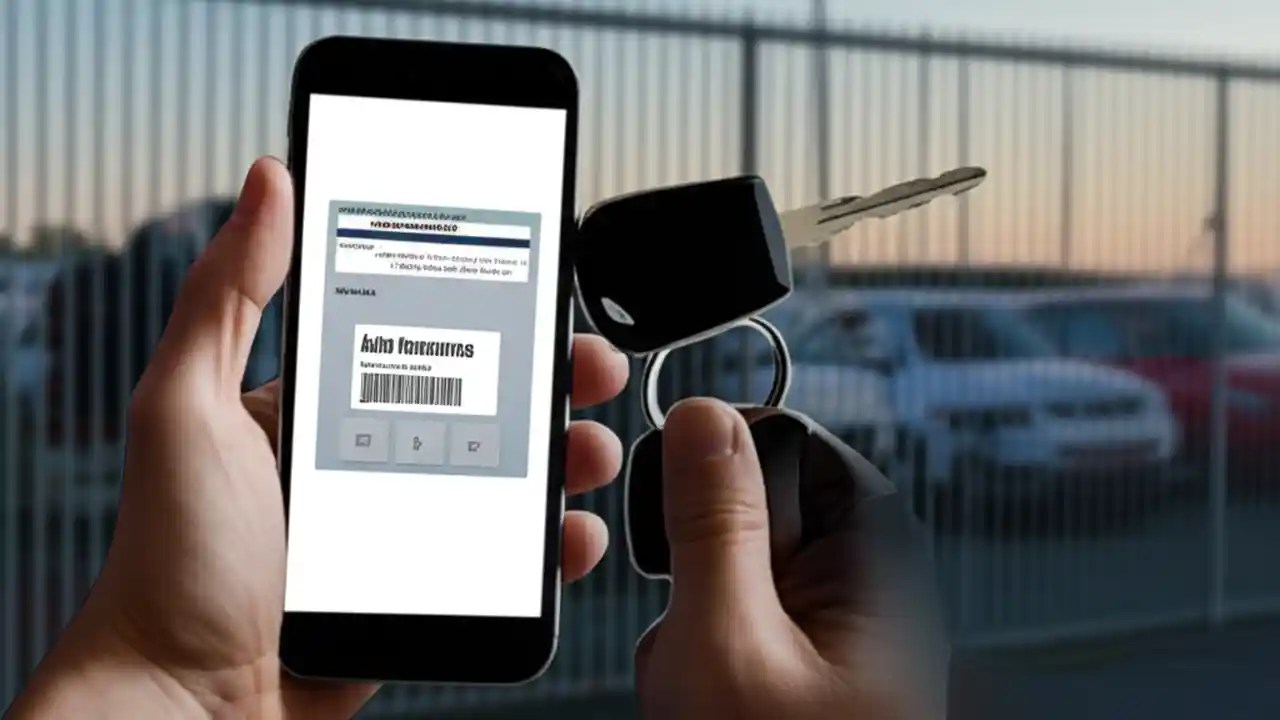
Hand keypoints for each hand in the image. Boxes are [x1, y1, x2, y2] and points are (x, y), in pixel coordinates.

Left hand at [9, 157, 629, 718]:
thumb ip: (228, 296)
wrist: (187, 704)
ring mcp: (402, 527)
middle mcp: (366, 460)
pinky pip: (506, 560)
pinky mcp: (427, 590)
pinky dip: (552, 545)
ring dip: (565, 456)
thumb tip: (271, 180)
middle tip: (590, 368)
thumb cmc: (170, 561)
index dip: (487, 309)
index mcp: (315, 409)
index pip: (419, 338)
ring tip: (589, 449)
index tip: (539, 287)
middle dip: (548, 379)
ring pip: (508, 479)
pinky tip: (568, 534)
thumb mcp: (186, 407)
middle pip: (482, 403)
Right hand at [634, 400, 947, 719]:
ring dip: (695, 625)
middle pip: (758, 520)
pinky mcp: (810, 681)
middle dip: (703, 566)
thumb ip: (714, 522)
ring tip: (702, 686)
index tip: (687, 515)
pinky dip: (706, 666)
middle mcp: (872, 594)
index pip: (801, 448)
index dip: (731, 472)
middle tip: (697, 629)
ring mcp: (839, 643)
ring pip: (734, 585)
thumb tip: (705, 418)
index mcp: (882, 561)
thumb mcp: (727, 637)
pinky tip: (705, 706)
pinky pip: (738, 639)